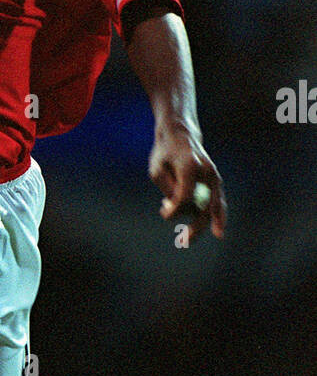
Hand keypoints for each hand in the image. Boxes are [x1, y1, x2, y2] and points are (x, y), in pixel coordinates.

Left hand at [148, 122, 225, 243]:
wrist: (181, 135)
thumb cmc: (165, 153)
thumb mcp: (157, 168)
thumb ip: (167, 188)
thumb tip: (176, 209)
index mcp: (190, 166)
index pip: (185, 194)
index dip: (175, 208)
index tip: (163, 211)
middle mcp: (206, 172)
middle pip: (204, 205)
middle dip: (196, 225)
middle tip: (184, 241)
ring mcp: (213, 176)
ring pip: (213, 206)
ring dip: (201, 223)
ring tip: (187, 239)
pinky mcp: (214, 181)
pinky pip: (217, 201)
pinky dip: (218, 216)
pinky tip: (218, 232)